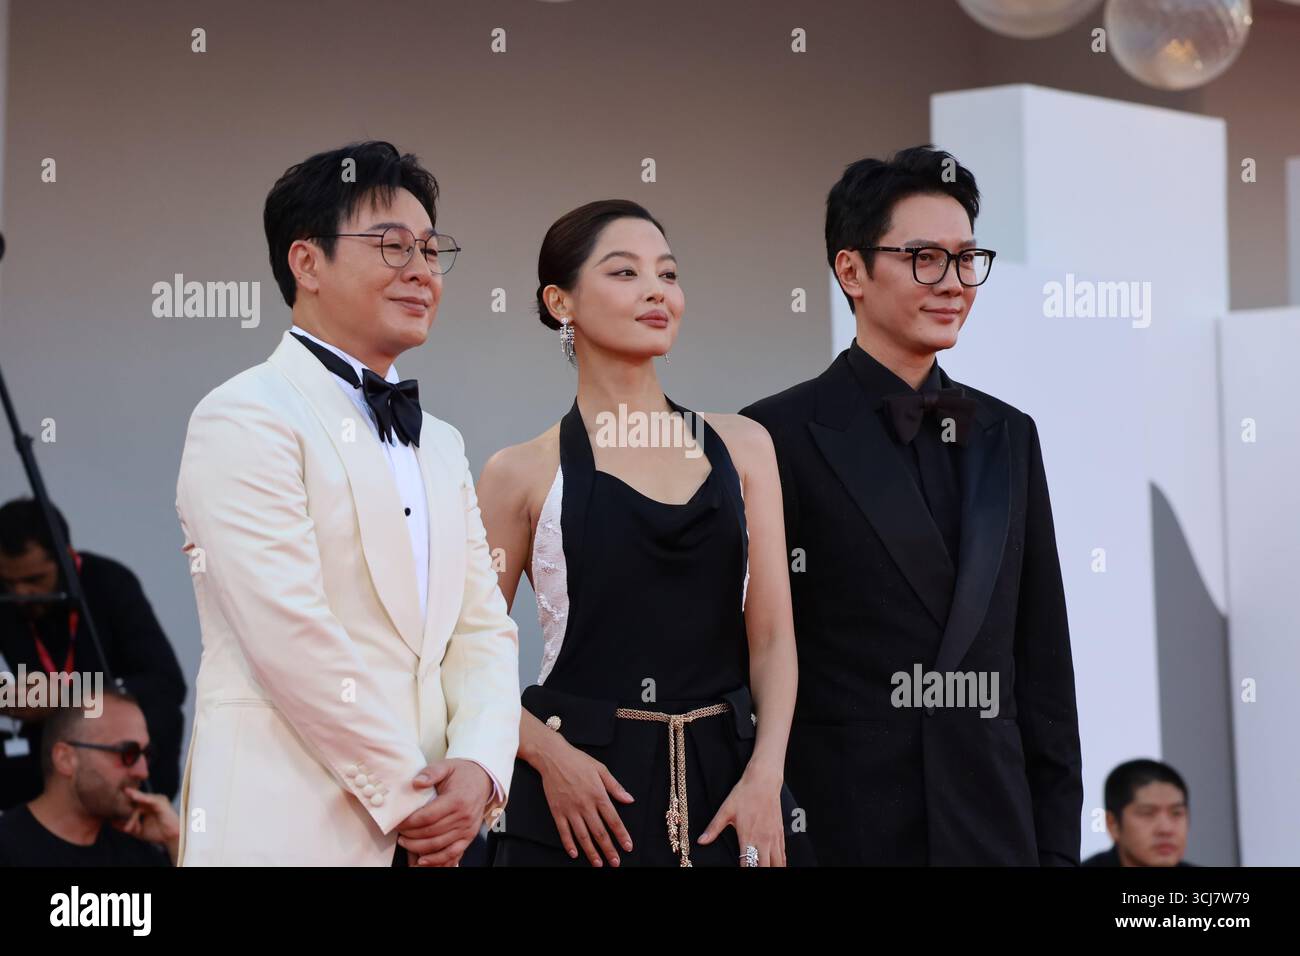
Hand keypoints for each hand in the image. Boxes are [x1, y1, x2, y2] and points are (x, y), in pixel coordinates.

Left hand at [115, 787, 181, 863]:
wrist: (171, 838)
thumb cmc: (157, 833)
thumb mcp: (138, 830)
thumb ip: (127, 825)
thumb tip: (112, 823)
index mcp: (146, 806)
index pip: (131, 806)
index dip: (124, 815)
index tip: (120, 825)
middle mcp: (151, 801)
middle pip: (133, 805)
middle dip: (129, 818)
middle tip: (127, 830)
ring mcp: (156, 800)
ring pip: (139, 803)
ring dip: (133, 816)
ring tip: (130, 828)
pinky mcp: (161, 802)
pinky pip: (150, 799)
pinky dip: (142, 798)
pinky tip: (134, 797)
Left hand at [396, 759, 491, 866]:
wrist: (482, 780)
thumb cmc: (463, 774)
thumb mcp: (446, 766)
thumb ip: (431, 772)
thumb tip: (417, 782)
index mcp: (457, 800)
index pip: (428, 817)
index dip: (410, 822)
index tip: (399, 822)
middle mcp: (464, 817)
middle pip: (431, 833)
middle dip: (410, 835)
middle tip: (399, 832)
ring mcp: (467, 829)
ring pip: (438, 845)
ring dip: (418, 848)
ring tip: (405, 842)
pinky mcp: (469, 836)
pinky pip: (452, 853)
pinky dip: (437, 859)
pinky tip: (423, 860)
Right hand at [535, 734, 634, 866]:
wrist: (553, 757)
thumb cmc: (578, 761)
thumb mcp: (601, 769)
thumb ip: (615, 787)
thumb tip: (629, 799)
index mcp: (598, 795)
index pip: (613, 820)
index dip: (621, 835)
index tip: (627, 847)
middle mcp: (585, 805)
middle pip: (599, 833)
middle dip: (608, 850)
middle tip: (615, 863)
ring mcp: (570, 810)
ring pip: (583, 836)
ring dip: (591, 852)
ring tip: (598, 864)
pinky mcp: (557, 811)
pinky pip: (564, 832)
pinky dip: (569, 844)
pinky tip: (575, 854)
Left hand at [697, 766, 785, 866]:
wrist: (763, 781)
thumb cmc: (744, 794)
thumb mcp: (725, 810)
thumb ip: (713, 828)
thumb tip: (701, 841)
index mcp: (747, 837)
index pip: (747, 864)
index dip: (745, 871)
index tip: (742, 872)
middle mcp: (763, 840)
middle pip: (764, 867)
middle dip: (759, 871)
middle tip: (753, 870)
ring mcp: (773, 837)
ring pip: (777, 863)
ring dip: (771, 868)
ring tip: (765, 869)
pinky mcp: (780, 832)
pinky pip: (783, 854)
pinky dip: (780, 862)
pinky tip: (777, 865)